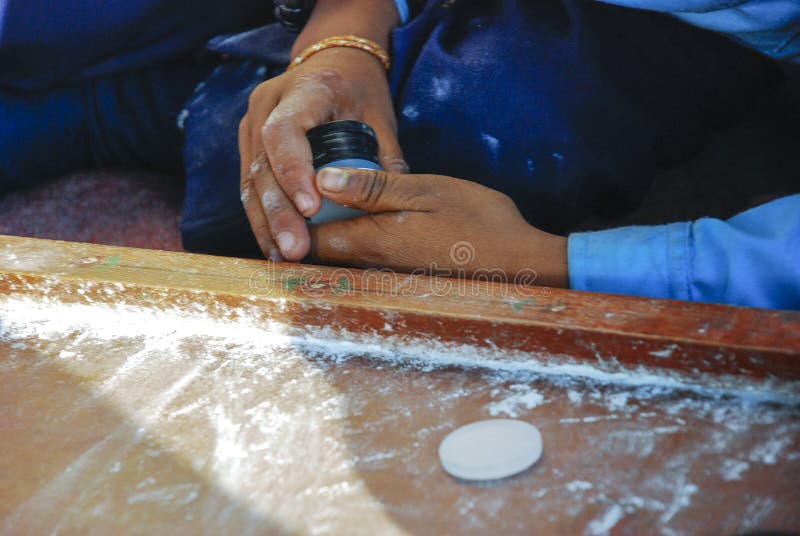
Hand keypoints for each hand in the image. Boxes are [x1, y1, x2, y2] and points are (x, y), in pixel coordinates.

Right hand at [239, 47, 406, 260]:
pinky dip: (262, 217)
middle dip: (278, 213)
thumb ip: (385, 161)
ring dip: (266, 222)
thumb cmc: (361, 91)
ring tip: (282, 256)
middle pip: (263, 164)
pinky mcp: (250, 143)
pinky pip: (250, 185)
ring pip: (250, 180)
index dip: (294, 172)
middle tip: (294, 250)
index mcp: (304, 90)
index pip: (285, 132)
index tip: (311, 209)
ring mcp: (252, 123)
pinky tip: (273, 245)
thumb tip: (393, 212)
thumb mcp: (380, 118)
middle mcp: (268, 104)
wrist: (332, 62)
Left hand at [309, 168, 568, 287]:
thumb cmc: (477, 221)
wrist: (520, 264)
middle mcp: (374, 267)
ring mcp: (390, 278)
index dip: (296, 217)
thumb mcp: (424, 190)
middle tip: (312, 192)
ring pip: (345, 258)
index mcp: (373, 241)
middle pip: (325, 250)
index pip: (313, 237)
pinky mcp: (405, 280)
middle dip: (312, 225)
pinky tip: (374, 222)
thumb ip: (372, 188)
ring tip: (337, 202)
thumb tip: (321, 180)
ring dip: (336, 233)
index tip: (296, 189)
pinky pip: (367, 263)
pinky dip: (360, 242)